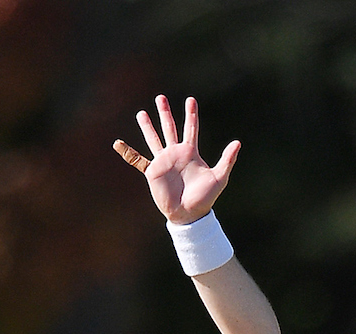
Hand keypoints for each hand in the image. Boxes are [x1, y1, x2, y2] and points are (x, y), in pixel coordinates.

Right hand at [114, 95, 238, 223]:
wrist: (190, 214)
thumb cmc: (206, 198)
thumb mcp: (219, 177)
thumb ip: (227, 159)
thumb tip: (238, 142)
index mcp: (191, 152)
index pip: (191, 128)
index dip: (191, 114)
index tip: (191, 99)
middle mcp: (176, 154)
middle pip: (169, 128)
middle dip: (165, 113)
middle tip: (160, 97)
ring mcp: (163, 162)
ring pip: (154, 139)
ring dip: (148, 127)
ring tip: (142, 113)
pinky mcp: (153, 172)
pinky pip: (137, 160)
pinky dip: (128, 153)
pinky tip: (118, 144)